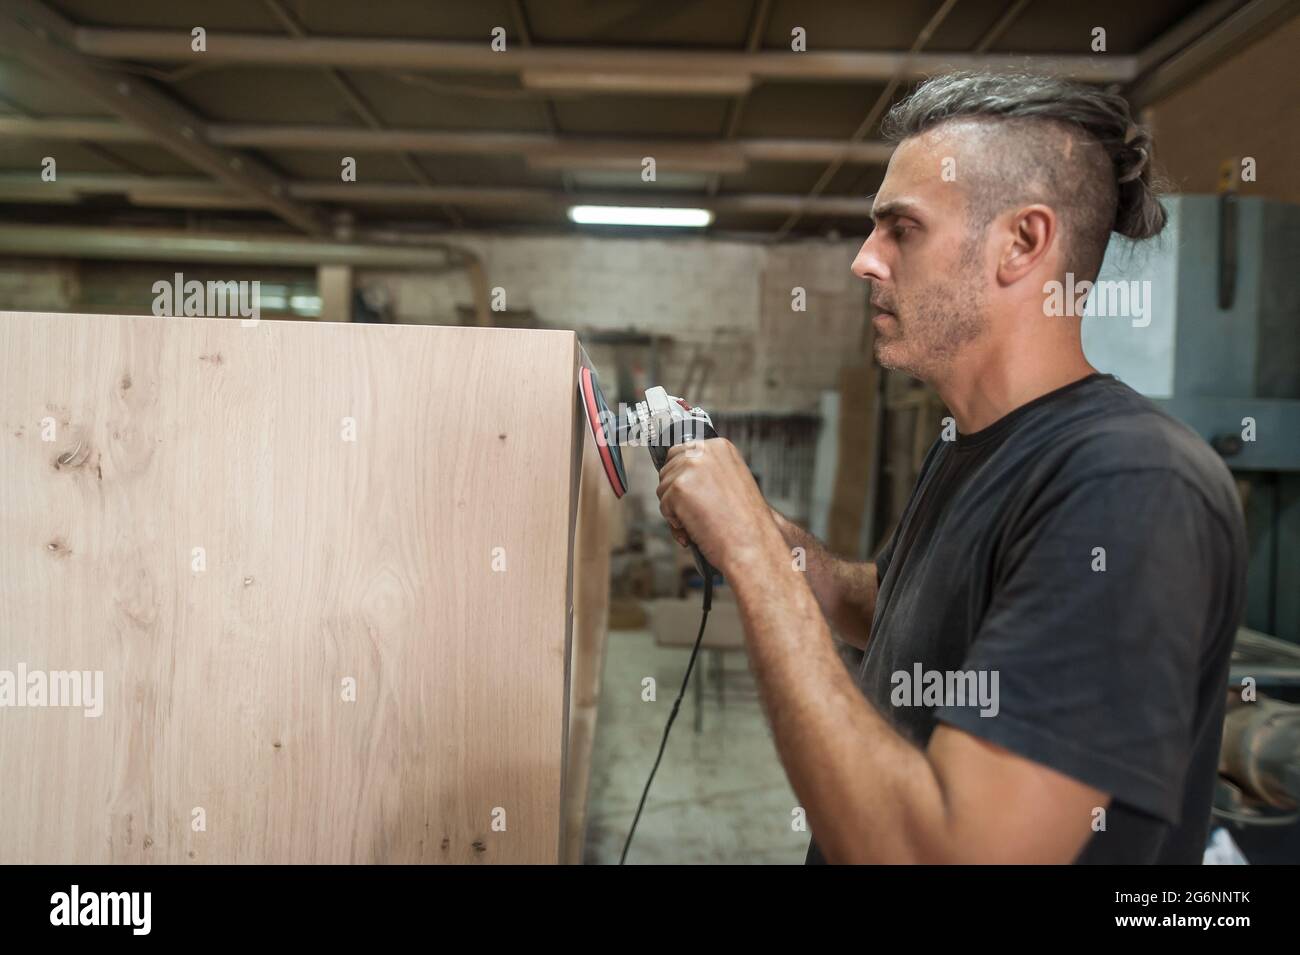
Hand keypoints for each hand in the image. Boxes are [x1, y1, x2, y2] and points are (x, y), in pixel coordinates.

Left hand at [655, 438, 781, 575]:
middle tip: (697, 513)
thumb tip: (684, 475)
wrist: (753, 544)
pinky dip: (675, 524)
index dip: (682, 478)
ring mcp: (691, 467)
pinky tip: (696, 528)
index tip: (692, 495)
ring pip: (663, 489)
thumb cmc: (746, 523)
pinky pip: (664, 506)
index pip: (681, 452)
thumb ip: (709, 472)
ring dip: (676, 510)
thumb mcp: (734, 482)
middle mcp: (705, 451)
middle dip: (676, 494)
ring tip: (700, 523)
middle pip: (668, 469)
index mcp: (720, 446)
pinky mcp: (679, 487)